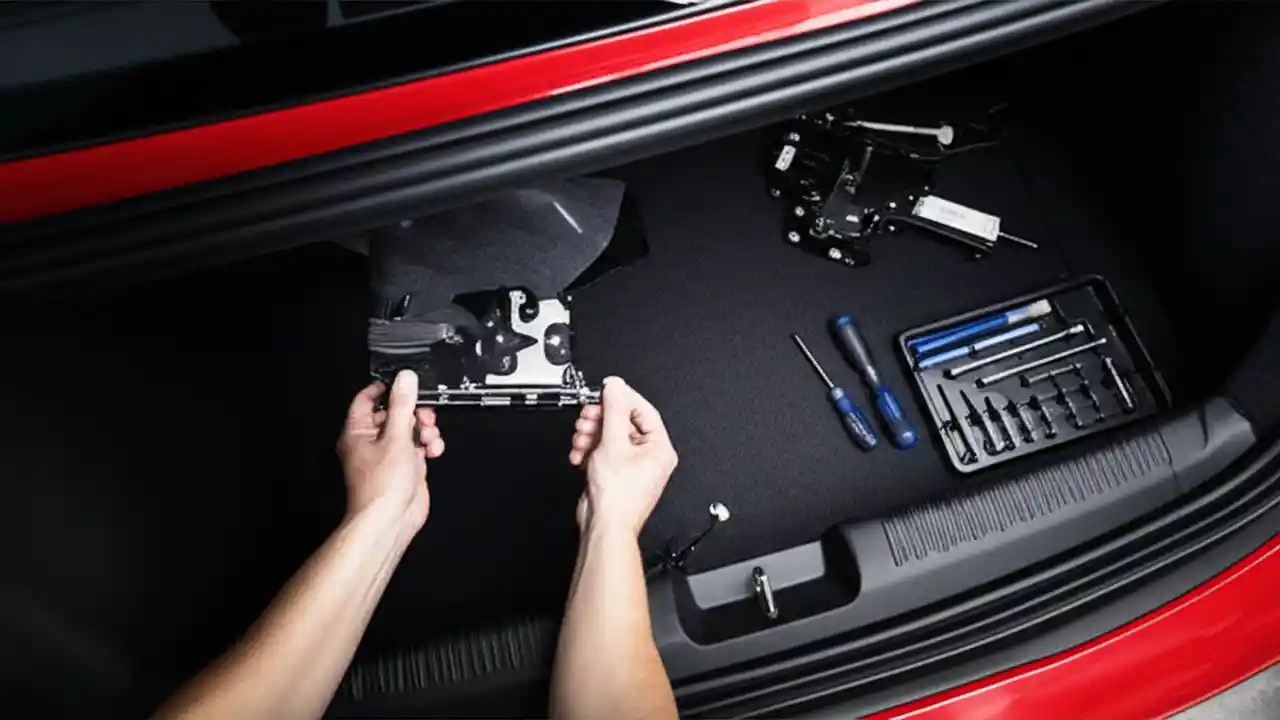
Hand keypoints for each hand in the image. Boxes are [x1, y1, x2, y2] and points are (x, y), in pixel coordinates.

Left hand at [337, 370, 443, 536]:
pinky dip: (429, 446)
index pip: (366, 399)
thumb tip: (405, 380)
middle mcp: (372, 442)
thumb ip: (402, 405)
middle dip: (414, 412)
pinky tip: (432, 451)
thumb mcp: (396, 437)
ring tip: (429, 437)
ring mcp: (389, 455)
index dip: (384, 389)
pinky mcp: (405, 467)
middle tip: (424, 416)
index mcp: (358, 432)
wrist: (390, 520)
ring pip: (411, 429)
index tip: (403, 384)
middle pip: (394, 413)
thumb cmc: (380, 487)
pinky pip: (420, 447)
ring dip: (425, 430)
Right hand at [568, 377, 676, 536]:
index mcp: (659, 448)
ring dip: (591, 434)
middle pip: (623, 422)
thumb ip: (613, 410)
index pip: (643, 411)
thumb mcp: (613, 442)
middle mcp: (648, 456)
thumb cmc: (618, 497)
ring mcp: (631, 465)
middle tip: (587, 417)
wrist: (604, 527)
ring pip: (609, 436)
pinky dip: (588, 449)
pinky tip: (580, 454)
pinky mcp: (614, 472)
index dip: (623, 398)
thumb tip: (616, 386)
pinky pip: (602, 451)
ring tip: (581, 438)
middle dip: (601, 419)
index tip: (606, 390)